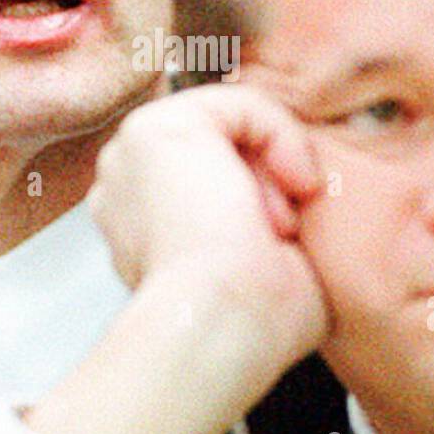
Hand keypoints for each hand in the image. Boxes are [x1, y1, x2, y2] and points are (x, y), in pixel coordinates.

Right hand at [27, 84, 330, 433]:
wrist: (223, 328)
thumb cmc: (251, 326)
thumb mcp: (271, 269)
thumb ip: (274, 228)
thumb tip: (305, 207)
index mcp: (146, 228)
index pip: (218, 181)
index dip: (267, 201)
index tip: (287, 244)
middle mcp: (129, 190)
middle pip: (225, 152)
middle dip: (268, 184)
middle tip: (282, 235)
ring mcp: (132, 155)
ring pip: (234, 129)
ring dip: (274, 168)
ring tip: (279, 221)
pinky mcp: (154, 126)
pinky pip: (242, 104)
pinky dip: (282, 136)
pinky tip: (291, 182)